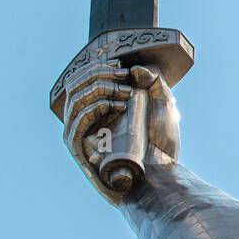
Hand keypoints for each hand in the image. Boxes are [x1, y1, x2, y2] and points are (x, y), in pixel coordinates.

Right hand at [61, 61, 181, 202]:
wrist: (163, 174)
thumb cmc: (162, 145)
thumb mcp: (164, 106)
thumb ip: (154, 82)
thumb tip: (135, 68)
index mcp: (97, 108)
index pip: (82, 80)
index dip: (96, 66)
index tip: (118, 64)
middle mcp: (84, 121)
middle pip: (75, 86)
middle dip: (97, 73)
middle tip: (123, 75)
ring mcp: (80, 136)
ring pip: (75, 100)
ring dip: (99, 88)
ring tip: (126, 92)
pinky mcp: (79, 151)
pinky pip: (76, 123)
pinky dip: (93, 107)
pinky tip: (117, 104)